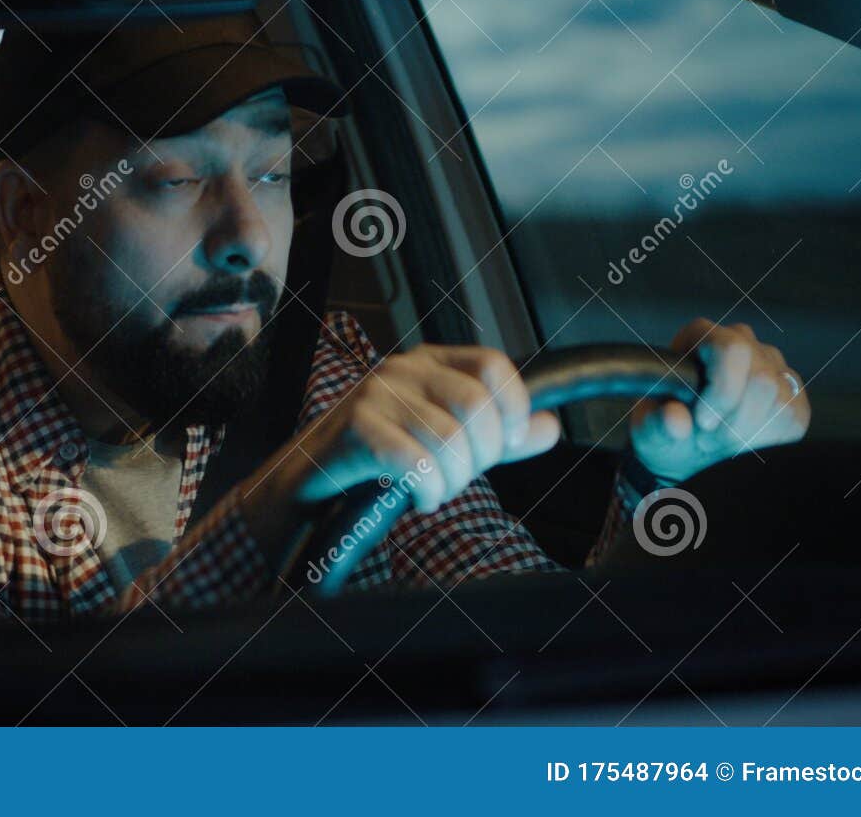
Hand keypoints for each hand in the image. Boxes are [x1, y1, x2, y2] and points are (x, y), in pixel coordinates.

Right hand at [256, 344, 560, 517]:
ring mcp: (376, 394)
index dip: (513, 407)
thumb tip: (551, 426)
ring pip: (447, 439)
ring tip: (435, 491)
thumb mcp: (446, 439)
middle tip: (460, 477)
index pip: (493, 365)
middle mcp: (404, 369)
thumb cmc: (380, 457)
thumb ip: (497, 434)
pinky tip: (420, 499)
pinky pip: (414, 462)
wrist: (309, 480)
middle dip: (481, 455)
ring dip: (452, 481)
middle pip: (475, 403)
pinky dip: (428, 491)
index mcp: (431, 362)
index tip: (506, 444)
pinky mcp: (355, 428)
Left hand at [630, 318, 811, 481]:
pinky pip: (792, 419)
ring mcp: (773, 367)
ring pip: (779, 402)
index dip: (722, 391)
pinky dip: (765, 441)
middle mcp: (743, 342)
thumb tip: (675, 419)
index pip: (730, 349)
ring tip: (718, 442)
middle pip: (761, 379)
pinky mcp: (793, 396)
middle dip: (733, 422)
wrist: (688, 454)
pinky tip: (741, 442)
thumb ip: (658, 424)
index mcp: (702, 336)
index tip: (703, 422)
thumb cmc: (667, 431)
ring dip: (746, 434)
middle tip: (706, 440)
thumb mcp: (651, 431)